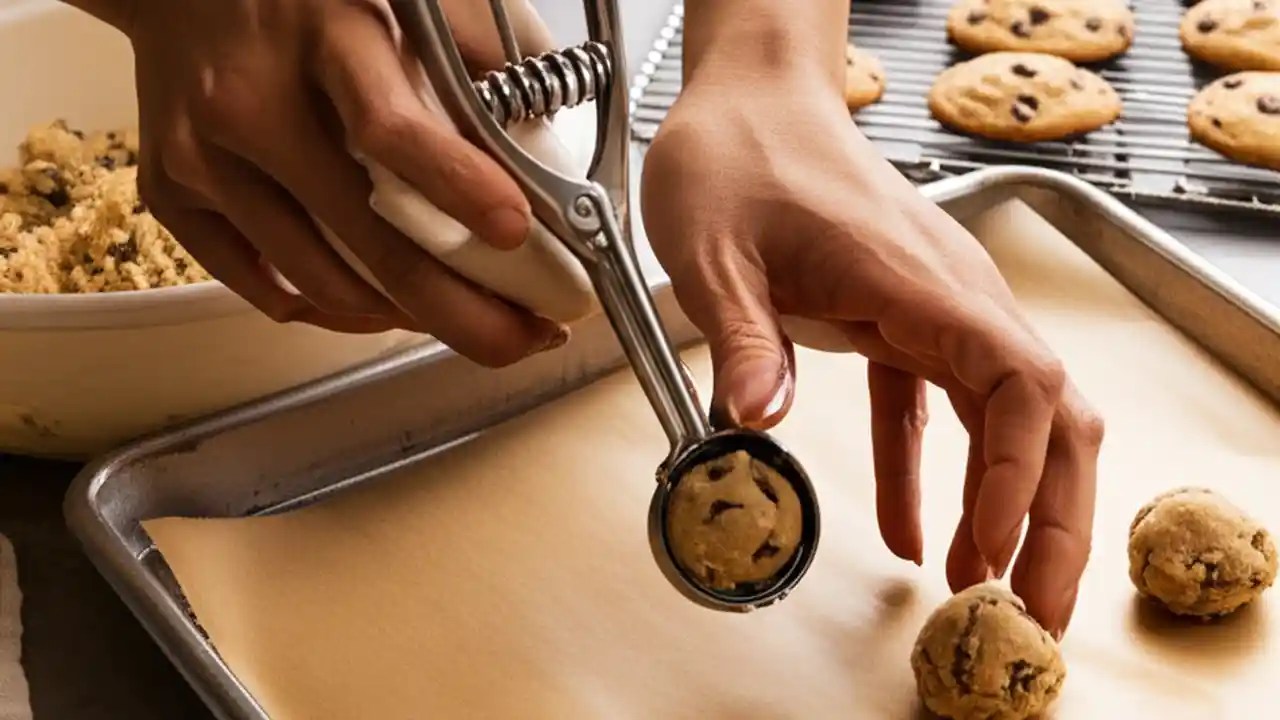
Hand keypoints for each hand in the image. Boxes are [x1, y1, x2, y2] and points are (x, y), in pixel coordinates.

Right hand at [114, 0, 563, 364]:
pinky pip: (267, 290)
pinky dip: (337, 311)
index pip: (390, 127)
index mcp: (324, 37)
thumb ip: (487, 51)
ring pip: (321, 280)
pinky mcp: (172, 196)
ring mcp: (203, 157)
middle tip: (525, 338)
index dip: (457, 186)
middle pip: (365, 236)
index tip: (517, 232)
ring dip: (406, 316)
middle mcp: (251, 101)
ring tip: (467, 318)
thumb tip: (552, 138)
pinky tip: (385, 306)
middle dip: (460, 309)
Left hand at [641, 71, 1101, 636]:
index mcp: (917, 278)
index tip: (991, 544)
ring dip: (1008, 507)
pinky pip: (937, 409)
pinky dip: (936, 476)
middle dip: (1050, 518)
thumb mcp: (714, 251)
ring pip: (1010, 418)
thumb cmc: (737, 154)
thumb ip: (743, 338)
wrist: (750, 102)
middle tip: (1032, 611)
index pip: (1015, 382)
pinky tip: (915, 535)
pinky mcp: (902, 321)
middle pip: (1045, 415)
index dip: (1017, 471)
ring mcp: (934, 309)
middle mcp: (948, 296)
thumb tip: (757, 423)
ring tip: (986, 591)